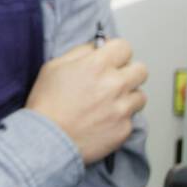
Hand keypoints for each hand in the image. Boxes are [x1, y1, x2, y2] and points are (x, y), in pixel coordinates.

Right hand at [25, 37, 147, 164]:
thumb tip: (97, 47)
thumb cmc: (46, 104)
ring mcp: (122, 108)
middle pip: (141, 70)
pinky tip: (103, 122)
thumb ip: (80, 52)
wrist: (46, 139)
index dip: (116, 53)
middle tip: (114, 82)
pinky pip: (131, 119)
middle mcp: (115, 84)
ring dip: (128, 98)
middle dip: (128, 73)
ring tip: (110, 104)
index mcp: (97, 65)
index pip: (124, 48)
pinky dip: (120, 119)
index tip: (111, 61)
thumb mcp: (54, 66)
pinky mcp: (124, 129)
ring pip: (140, 96)